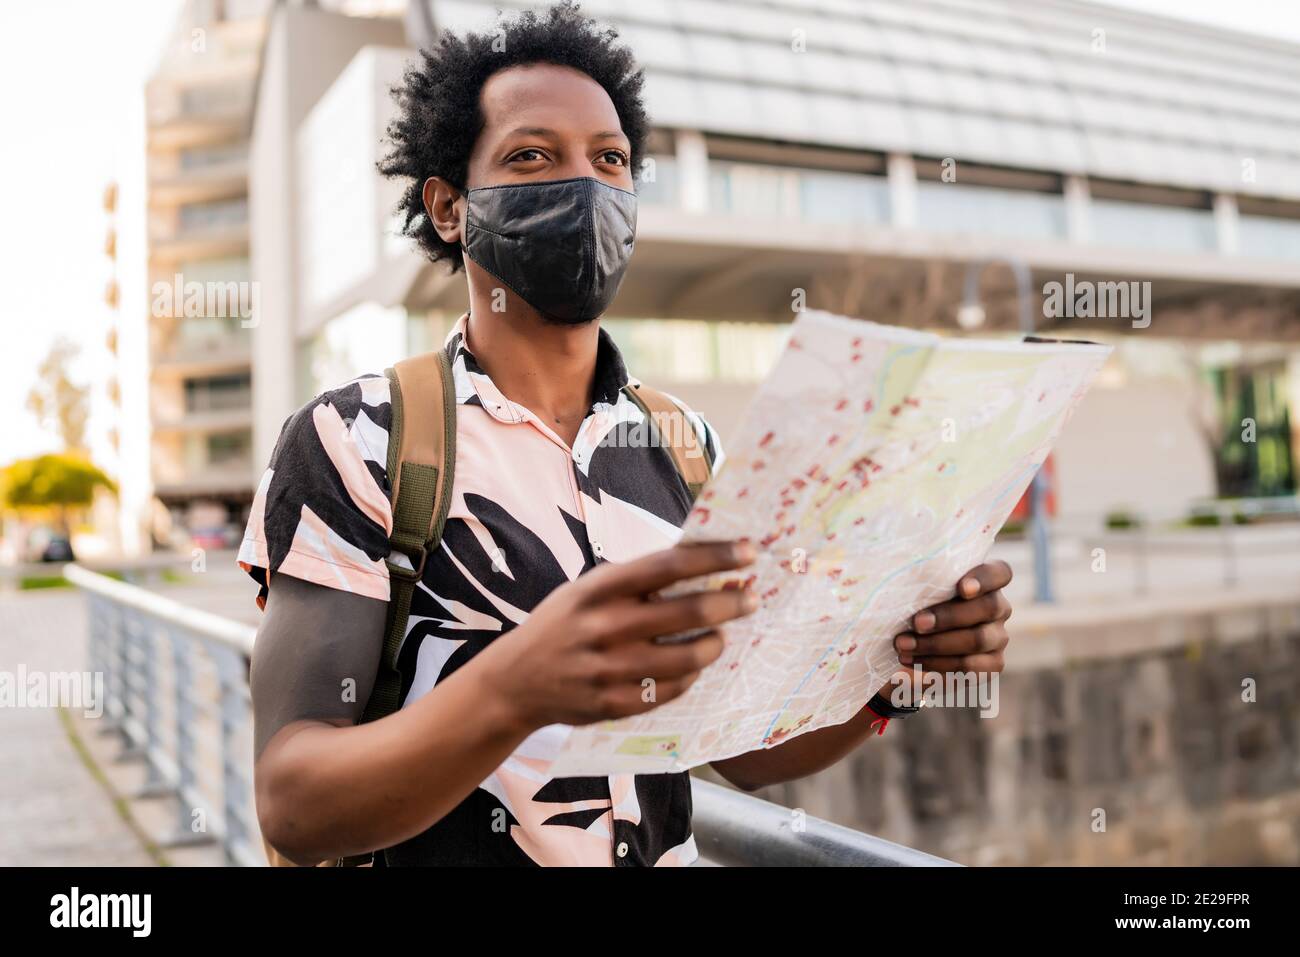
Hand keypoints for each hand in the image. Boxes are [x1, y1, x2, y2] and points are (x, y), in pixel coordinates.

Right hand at [479, 541, 757, 731]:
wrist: (515, 679)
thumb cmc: (564, 623)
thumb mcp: (588, 588)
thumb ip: (636, 579)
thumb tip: (700, 561)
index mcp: (600, 588)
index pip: (669, 565)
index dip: (715, 558)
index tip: (748, 552)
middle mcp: (604, 626)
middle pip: (688, 611)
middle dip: (730, 604)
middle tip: (750, 598)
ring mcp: (609, 669)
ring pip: (688, 657)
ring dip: (715, 644)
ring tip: (720, 637)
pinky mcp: (612, 704)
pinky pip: (671, 691)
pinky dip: (690, 676)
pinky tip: (693, 666)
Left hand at [891, 560, 1012, 676]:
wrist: (913, 645)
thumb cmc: (912, 606)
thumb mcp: (916, 592)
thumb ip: (918, 585)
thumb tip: (897, 584)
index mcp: (986, 581)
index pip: (1000, 573)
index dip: (985, 579)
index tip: (962, 588)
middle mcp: (998, 607)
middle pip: (988, 608)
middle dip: (949, 616)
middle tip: (917, 623)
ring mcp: (998, 637)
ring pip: (978, 640)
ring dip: (937, 644)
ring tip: (904, 646)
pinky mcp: (992, 664)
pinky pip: (971, 668)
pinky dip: (938, 665)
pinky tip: (914, 662)